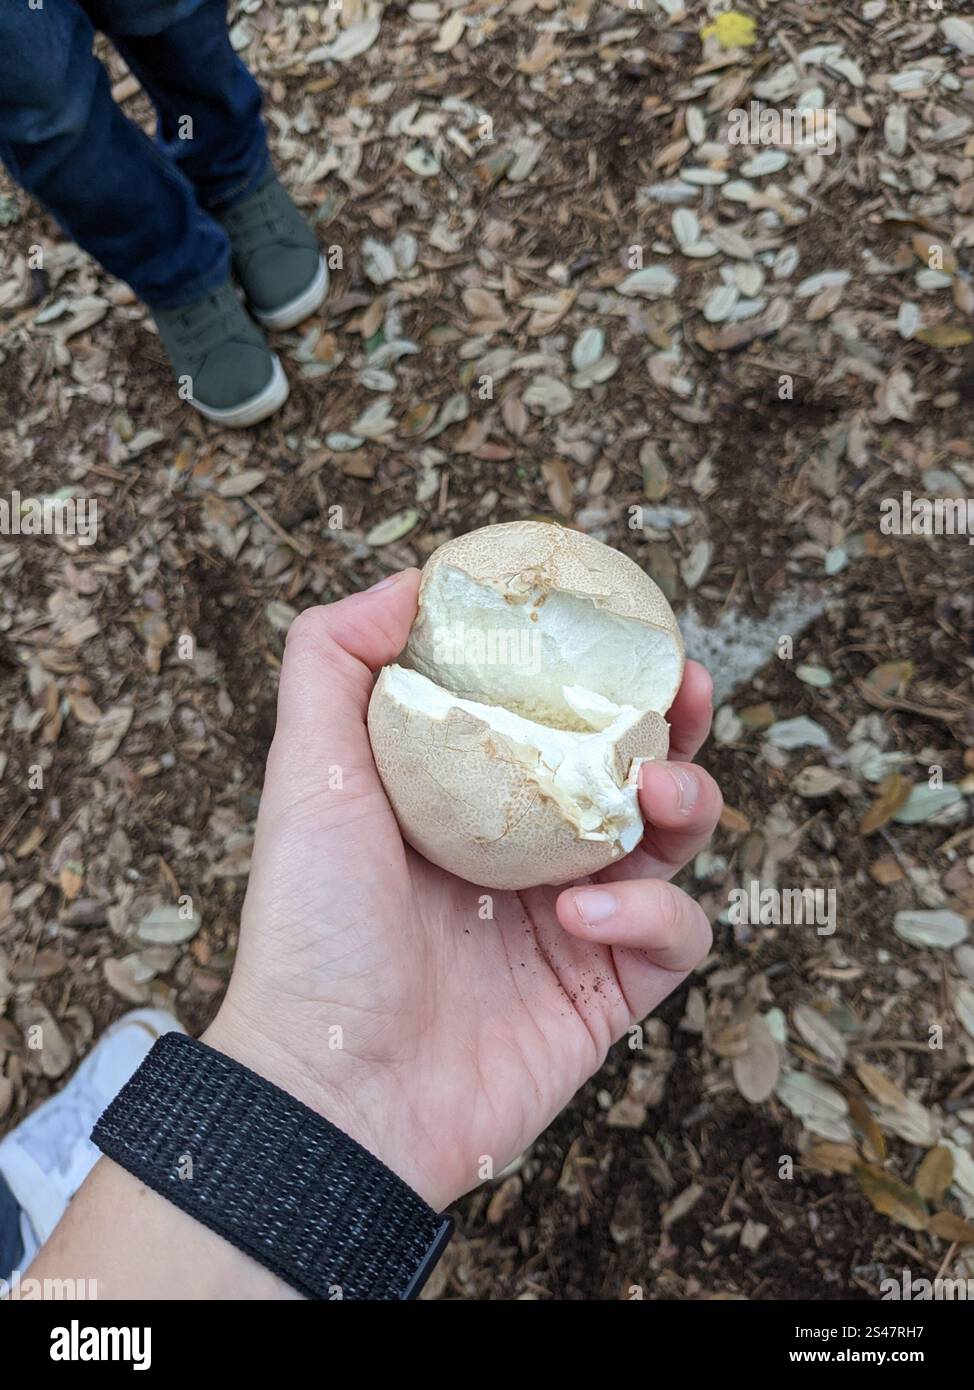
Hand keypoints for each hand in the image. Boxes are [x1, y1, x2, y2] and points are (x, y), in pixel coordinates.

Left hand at [205, 569, 721, 1211]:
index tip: (623, 628)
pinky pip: (674, 939)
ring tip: (655, 789)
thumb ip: (333, 661)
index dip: (596, 673)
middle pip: (630, 774)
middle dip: (674, 724)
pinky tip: (583, 918)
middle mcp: (526, 859)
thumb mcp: (308, 773)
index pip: (553, 722)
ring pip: (673, 847)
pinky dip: (650, 916)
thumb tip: (407, 581)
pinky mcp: (606, 996)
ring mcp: (572, 929)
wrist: (329, 1091)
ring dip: (684, 804)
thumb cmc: (310, 929)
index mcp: (468, 804)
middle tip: (688, 687)